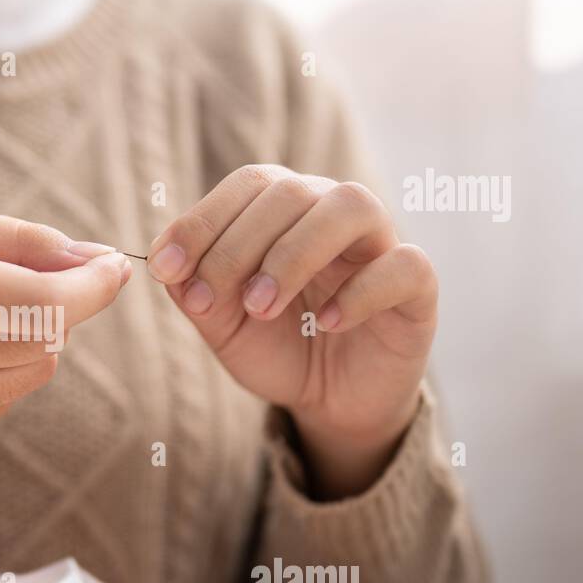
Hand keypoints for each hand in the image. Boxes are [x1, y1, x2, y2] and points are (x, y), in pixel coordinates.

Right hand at [0, 208, 130, 476]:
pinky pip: (4, 402)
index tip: (115, 267)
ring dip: (37, 340)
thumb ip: (18, 241)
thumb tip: (95, 259)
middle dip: (66, 307)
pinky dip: (3, 372)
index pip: (37, 301)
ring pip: (34, 374)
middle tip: (57, 278)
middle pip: (45, 340)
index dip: (90, 287)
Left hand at [146, 165, 435, 497]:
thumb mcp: (223, 324)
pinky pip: (402, 264)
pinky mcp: (417, 286)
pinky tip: (326, 323)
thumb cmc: (278, 345)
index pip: (247, 184)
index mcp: (285, 208)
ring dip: (294, 254)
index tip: (165, 268)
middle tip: (211, 301)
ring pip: (351, 206)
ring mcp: (381, 243)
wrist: (331, 398)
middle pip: (290, 192)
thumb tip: (170, 267)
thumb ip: (196, 291)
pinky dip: (360, 292)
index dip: (202, 220)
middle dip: (237, 246)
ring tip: (262, 307)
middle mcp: (333, 211)